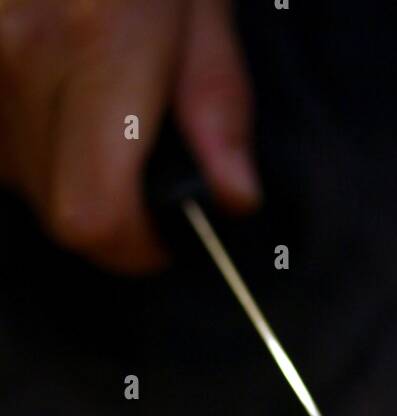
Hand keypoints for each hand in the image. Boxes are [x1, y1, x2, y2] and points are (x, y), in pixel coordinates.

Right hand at [0, 0, 257, 271]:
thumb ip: (218, 100)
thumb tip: (234, 195)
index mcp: (100, 43)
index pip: (96, 214)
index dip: (134, 248)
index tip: (166, 239)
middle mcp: (22, 51)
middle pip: (57, 209)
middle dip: (110, 215)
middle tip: (142, 174)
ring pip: (16, 174)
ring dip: (60, 168)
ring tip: (96, 104)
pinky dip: (22, 131)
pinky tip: (52, 87)